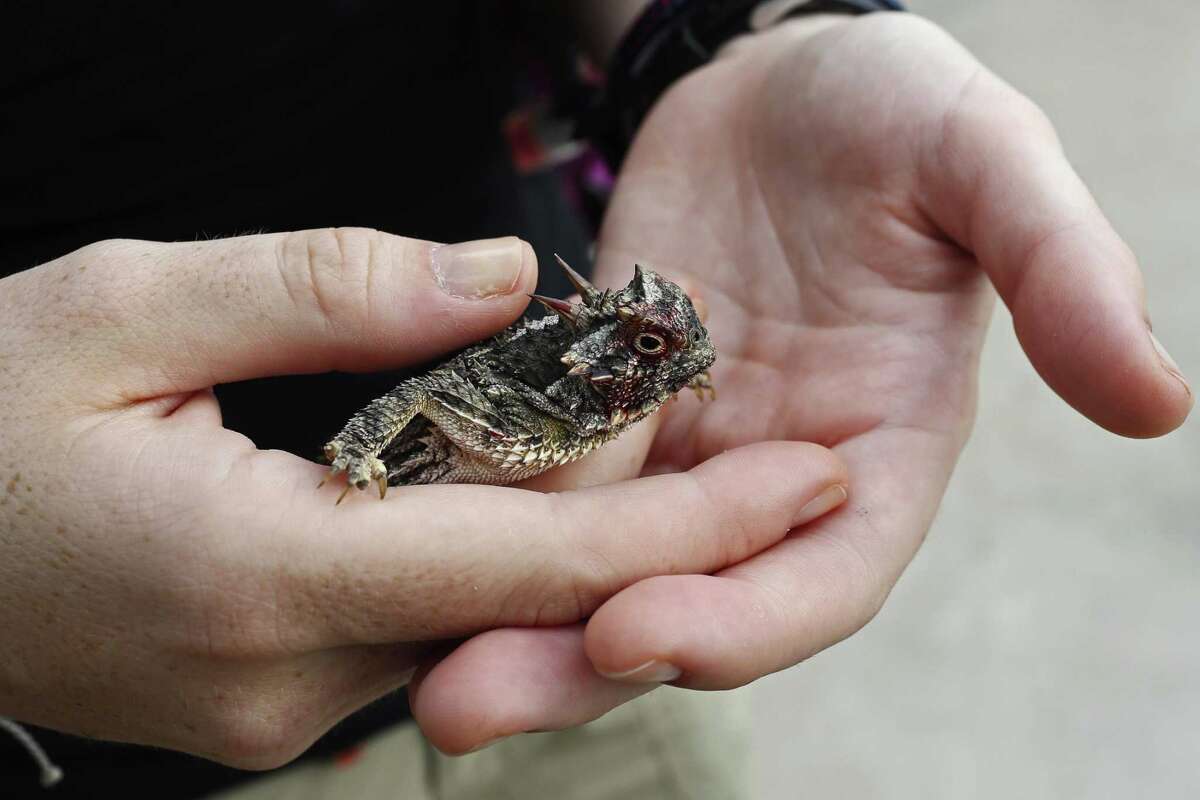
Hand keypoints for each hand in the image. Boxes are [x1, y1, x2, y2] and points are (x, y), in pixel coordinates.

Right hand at [0, 230, 847, 766]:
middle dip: (670, 542)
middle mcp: (294, 679)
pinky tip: (544, 497)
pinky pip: (424, 624)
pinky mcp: (273, 700)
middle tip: (793, 469)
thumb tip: (500, 280)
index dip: (686, 526)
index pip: (531, 565)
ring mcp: (283, 710)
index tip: (807, 482)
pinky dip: (494, 563)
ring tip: (698, 469)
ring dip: (586, 548)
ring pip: (483, 620)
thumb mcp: (128, 308)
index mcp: (263, 577)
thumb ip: (327, 289)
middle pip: (530, 605)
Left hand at [409, 12, 1191, 749]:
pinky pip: (533, 474)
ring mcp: (680, 446)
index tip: (638, 633)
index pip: (820, 580)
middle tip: (468, 707)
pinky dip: (473, 512)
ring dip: (503, 612)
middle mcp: (771, 476)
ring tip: (409, 666)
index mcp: (877, 452)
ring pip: (590, 555)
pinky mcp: (602, 399)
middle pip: (683, 598)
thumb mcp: (988, 163)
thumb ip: (1060, 269)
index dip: (740, 623)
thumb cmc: (896, 111)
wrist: (782, 79)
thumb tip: (1158, 393)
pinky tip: (393, 541)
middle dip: (582, 658)